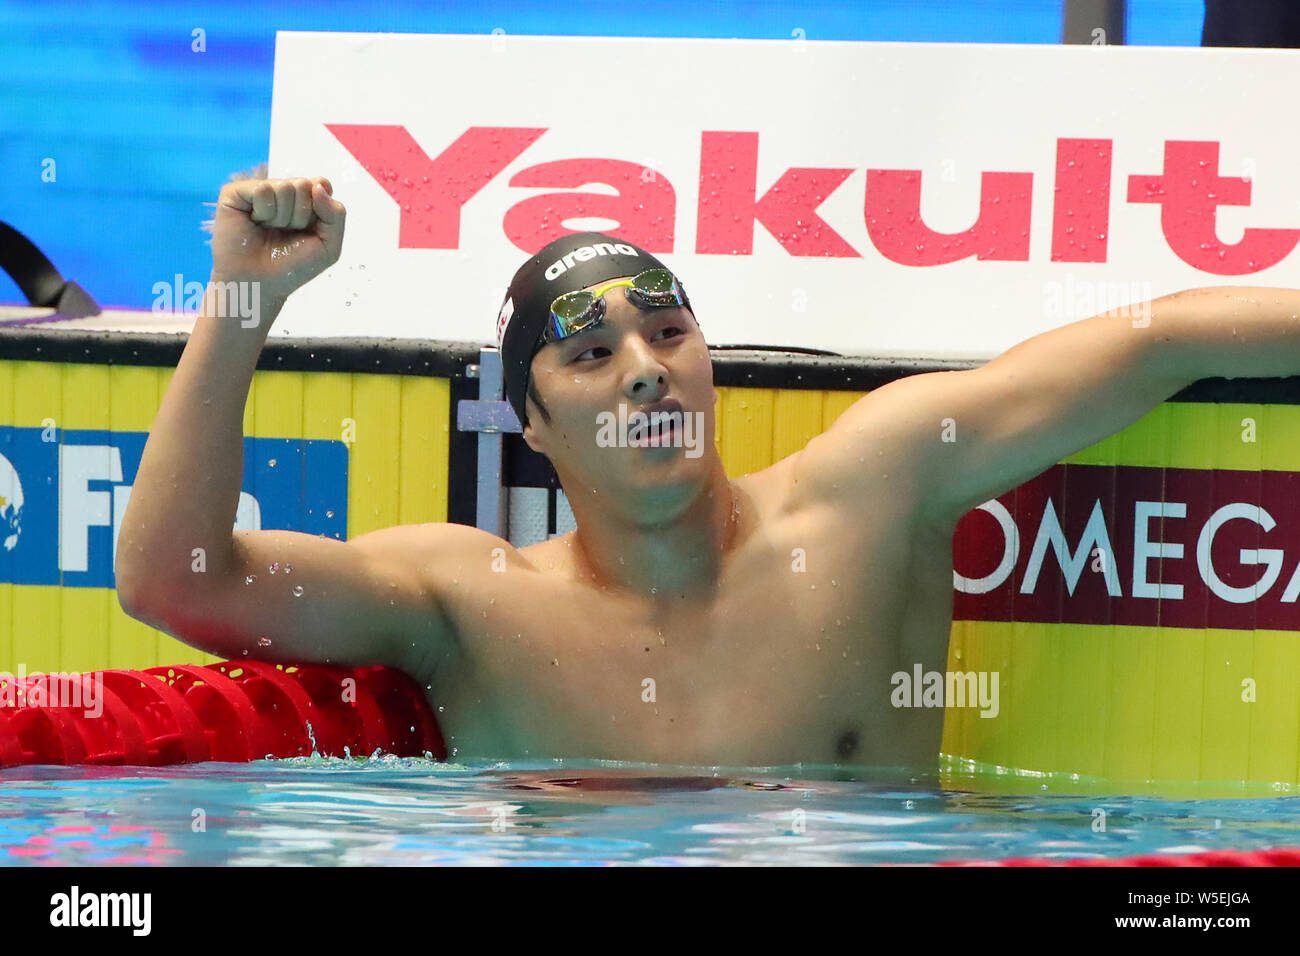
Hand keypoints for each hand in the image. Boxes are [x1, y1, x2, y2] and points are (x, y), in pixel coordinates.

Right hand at [209, 177, 345, 304]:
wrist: (260, 284)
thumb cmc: (292, 267)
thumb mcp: (329, 246)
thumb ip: (336, 214)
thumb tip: (319, 184)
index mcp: (304, 202)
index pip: (321, 183)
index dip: (319, 203)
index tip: (311, 225)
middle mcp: (282, 193)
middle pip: (303, 185)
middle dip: (300, 216)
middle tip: (286, 233)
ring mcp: (259, 191)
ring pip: (284, 186)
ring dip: (282, 217)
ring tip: (269, 231)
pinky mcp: (236, 193)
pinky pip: (262, 189)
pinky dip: (264, 211)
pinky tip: (255, 223)